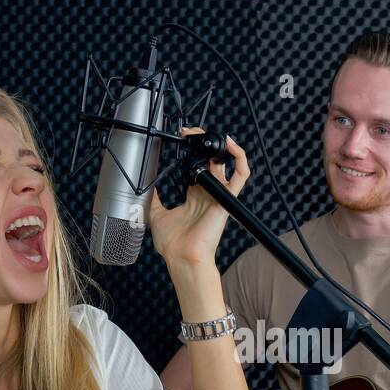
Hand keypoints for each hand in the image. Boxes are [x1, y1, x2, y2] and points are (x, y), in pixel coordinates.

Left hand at [149, 127, 249, 266]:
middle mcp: (208, 194)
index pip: (200, 168)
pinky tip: (231, 146)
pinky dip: (240, 159)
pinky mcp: (226, 200)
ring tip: (212, 135)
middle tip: (193, 132)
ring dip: (223, 147)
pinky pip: (241, 176)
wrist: (182, 257)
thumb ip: (154, 200)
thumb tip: (148, 188)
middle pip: (214, 162)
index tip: (184, 140)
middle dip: (206, 144)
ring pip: (230, 165)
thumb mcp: (156, 215)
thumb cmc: (173, 244)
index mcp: (194, 197)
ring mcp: (218, 196)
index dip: (194, 152)